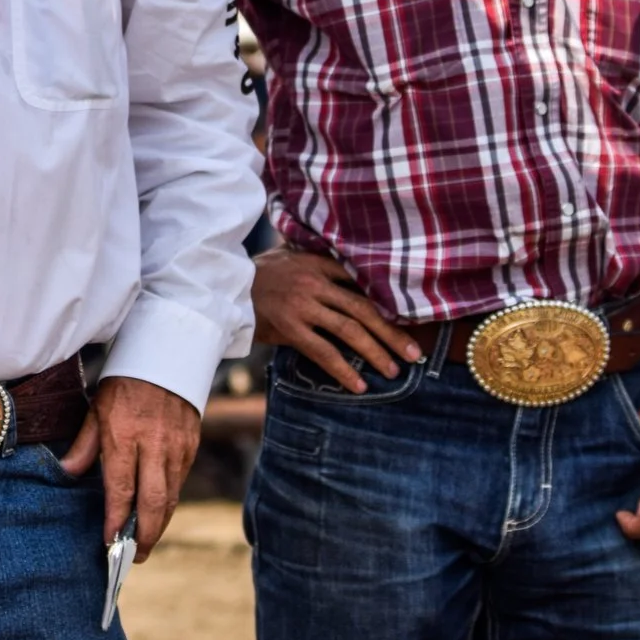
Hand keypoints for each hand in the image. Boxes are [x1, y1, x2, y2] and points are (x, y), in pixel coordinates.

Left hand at [59, 375, 201, 556]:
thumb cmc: (124, 383)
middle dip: (145, 536)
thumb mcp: (96, 409)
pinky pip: (180, 482)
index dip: (117, 520)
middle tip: (133, 556)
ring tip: (145, 542)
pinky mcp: (191, 446)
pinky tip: (158, 513)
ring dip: (159, 524)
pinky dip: (169, 502)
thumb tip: (66, 473)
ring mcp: (177, 447)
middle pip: (154, 503)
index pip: (121, 490)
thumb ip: (84, 445)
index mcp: (124, 436)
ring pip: (171, 497)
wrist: (166, 354)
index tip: (109, 541)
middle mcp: (154, 445)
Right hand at [251, 247, 421, 392]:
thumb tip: (349, 265)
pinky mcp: (289, 327)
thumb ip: (318, 258)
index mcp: (319, 263)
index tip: (410, 319)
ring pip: (349, 331)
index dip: (388, 302)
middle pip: (364, 309)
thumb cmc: (261, 273)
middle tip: (414, 353)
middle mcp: (315, 282)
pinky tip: (359, 385)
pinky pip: (323, 352)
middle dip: (392, 333)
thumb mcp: (290, 255)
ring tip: (394, 370)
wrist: (225, 286)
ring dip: (376, 352)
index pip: (362, 282)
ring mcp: (302, 305)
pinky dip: (343, 370)